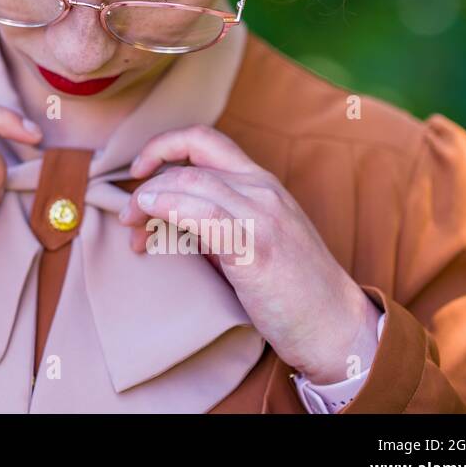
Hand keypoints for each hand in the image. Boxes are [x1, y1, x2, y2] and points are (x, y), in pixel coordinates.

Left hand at [118, 124, 381, 384]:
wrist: (336, 327)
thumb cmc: (292, 289)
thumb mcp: (252, 239)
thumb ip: (214, 220)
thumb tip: (162, 216)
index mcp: (263, 183)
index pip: (205, 140)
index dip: (163, 146)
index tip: (139, 171)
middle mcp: (263, 190)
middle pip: (188, 165)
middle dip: (147, 186)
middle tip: (129, 218)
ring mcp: (262, 215)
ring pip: (191, 183)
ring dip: (149, 202)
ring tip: (134, 230)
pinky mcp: (257, 247)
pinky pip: (203, 215)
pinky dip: (168, 210)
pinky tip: (151, 224)